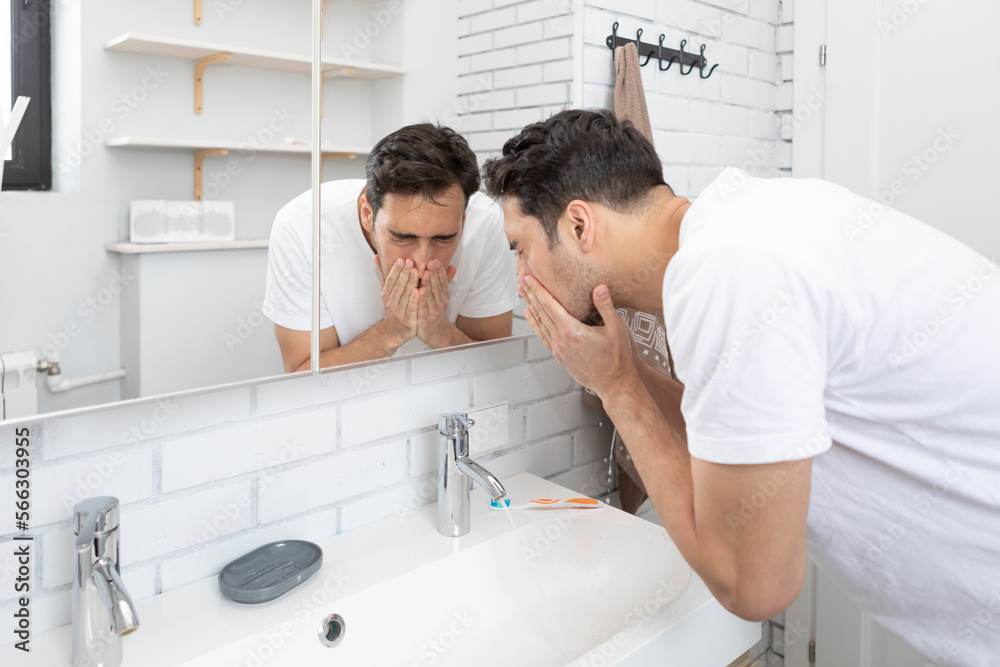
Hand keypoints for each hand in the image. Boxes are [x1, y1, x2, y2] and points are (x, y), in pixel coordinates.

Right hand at [378, 257, 418, 346]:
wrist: (393, 332)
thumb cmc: (393, 308)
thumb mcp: (386, 292)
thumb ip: (384, 274)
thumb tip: (377, 256)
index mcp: (387, 294)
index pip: (391, 280)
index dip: (396, 269)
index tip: (401, 259)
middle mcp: (391, 302)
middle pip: (398, 285)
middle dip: (404, 272)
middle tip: (410, 261)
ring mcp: (399, 311)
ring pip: (405, 295)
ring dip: (410, 282)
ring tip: (416, 271)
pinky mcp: (407, 319)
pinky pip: (411, 308)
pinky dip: (415, 299)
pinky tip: (419, 291)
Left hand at [416, 259, 457, 345]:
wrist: (435, 333)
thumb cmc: (435, 311)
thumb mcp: (442, 296)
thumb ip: (444, 281)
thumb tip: (452, 266)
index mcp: (444, 295)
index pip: (442, 281)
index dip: (439, 270)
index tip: (435, 259)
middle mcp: (441, 302)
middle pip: (437, 285)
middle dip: (433, 273)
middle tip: (430, 262)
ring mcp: (433, 311)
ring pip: (430, 295)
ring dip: (428, 283)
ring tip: (425, 273)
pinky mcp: (425, 319)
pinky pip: (422, 307)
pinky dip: (421, 299)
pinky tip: (418, 290)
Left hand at [520, 275, 637, 396]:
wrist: (615, 384)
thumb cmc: (618, 358)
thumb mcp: (617, 329)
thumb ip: (606, 307)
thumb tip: (599, 287)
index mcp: (572, 331)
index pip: (550, 305)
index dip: (538, 290)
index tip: (529, 277)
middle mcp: (561, 340)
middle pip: (540, 312)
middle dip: (530, 294)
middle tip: (520, 279)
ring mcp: (559, 350)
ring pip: (539, 323)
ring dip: (530, 306)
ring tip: (522, 293)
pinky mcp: (560, 357)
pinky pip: (543, 336)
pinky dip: (535, 324)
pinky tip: (531, 316)